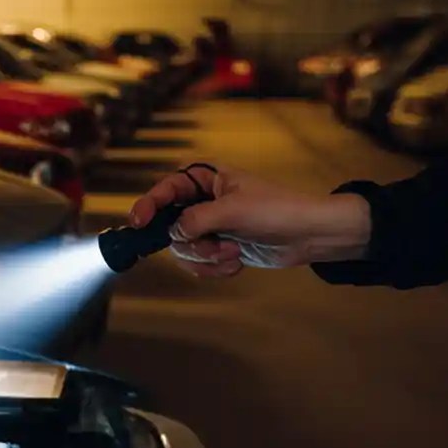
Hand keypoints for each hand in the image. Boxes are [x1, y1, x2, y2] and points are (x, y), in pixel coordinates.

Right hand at [129, 164, 372, 277]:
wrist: (309, 235)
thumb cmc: (276, 210)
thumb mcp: (233, 210)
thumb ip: (195, 219)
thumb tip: (172, 233)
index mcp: (205, 179)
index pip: (167, 189)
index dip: (149, 205)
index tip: (138, 223)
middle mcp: (202, 201)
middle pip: (170, 227)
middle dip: (194, 243)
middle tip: (217, 246)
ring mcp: (209, 226)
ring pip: (184, 249)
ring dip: (208, 258)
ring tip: (234, 254)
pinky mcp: (218, 248)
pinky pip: (198, 263)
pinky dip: (215, 268)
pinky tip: (237, 263)